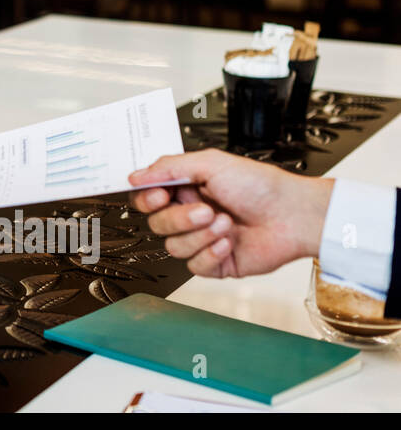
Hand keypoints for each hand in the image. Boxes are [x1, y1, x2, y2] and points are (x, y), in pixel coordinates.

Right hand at [128, 148, 332, 278]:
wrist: (293, 216)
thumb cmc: (261, 186)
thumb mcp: (211, 163)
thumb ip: (169, 168)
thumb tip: (135, 176)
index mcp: (185, 188)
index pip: (146, 197)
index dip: (147, 199)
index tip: (159, 196)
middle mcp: (190, 214)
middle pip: (157, 224)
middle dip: (181, 218)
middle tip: (205, 210)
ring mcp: (202, 240)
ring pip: (174, 247)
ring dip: (201, 235)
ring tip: (226, 224)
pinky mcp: (216, 263)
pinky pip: (195, 266)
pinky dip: (211, 253)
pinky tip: (229, 242)